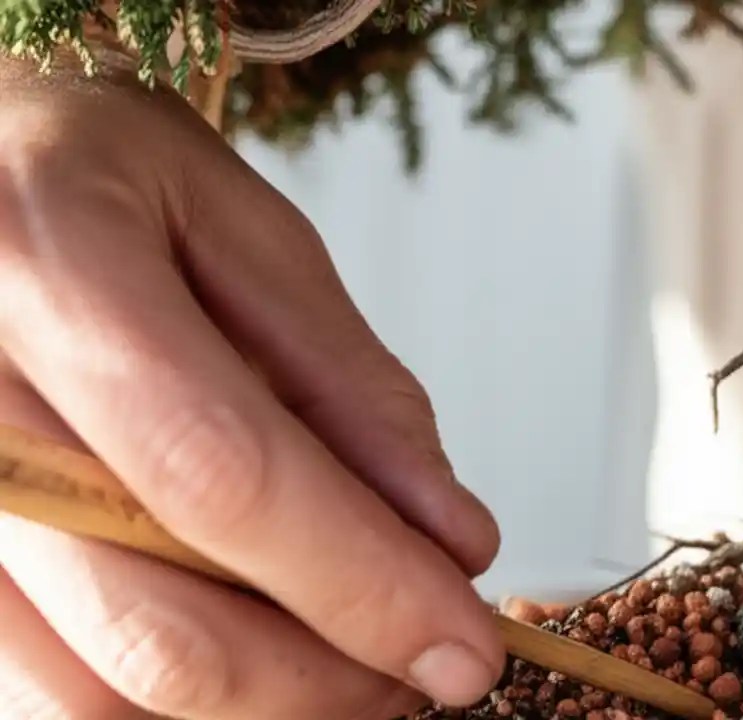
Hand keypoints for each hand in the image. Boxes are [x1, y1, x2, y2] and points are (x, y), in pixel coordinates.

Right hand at [0, 47, 501, 718]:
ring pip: (94, 697)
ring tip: (337, 642)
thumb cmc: (96, 179)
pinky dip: (169, 694)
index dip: (363, 586)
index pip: (225, 477)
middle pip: (157, 628)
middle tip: (419, 659)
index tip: (464, 647)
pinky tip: (240, 630)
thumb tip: (448, 538)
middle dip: (326, 677)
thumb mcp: (245, 231)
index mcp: (51, 269)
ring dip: (256, 702)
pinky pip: (43, 689)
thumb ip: (349, 386)